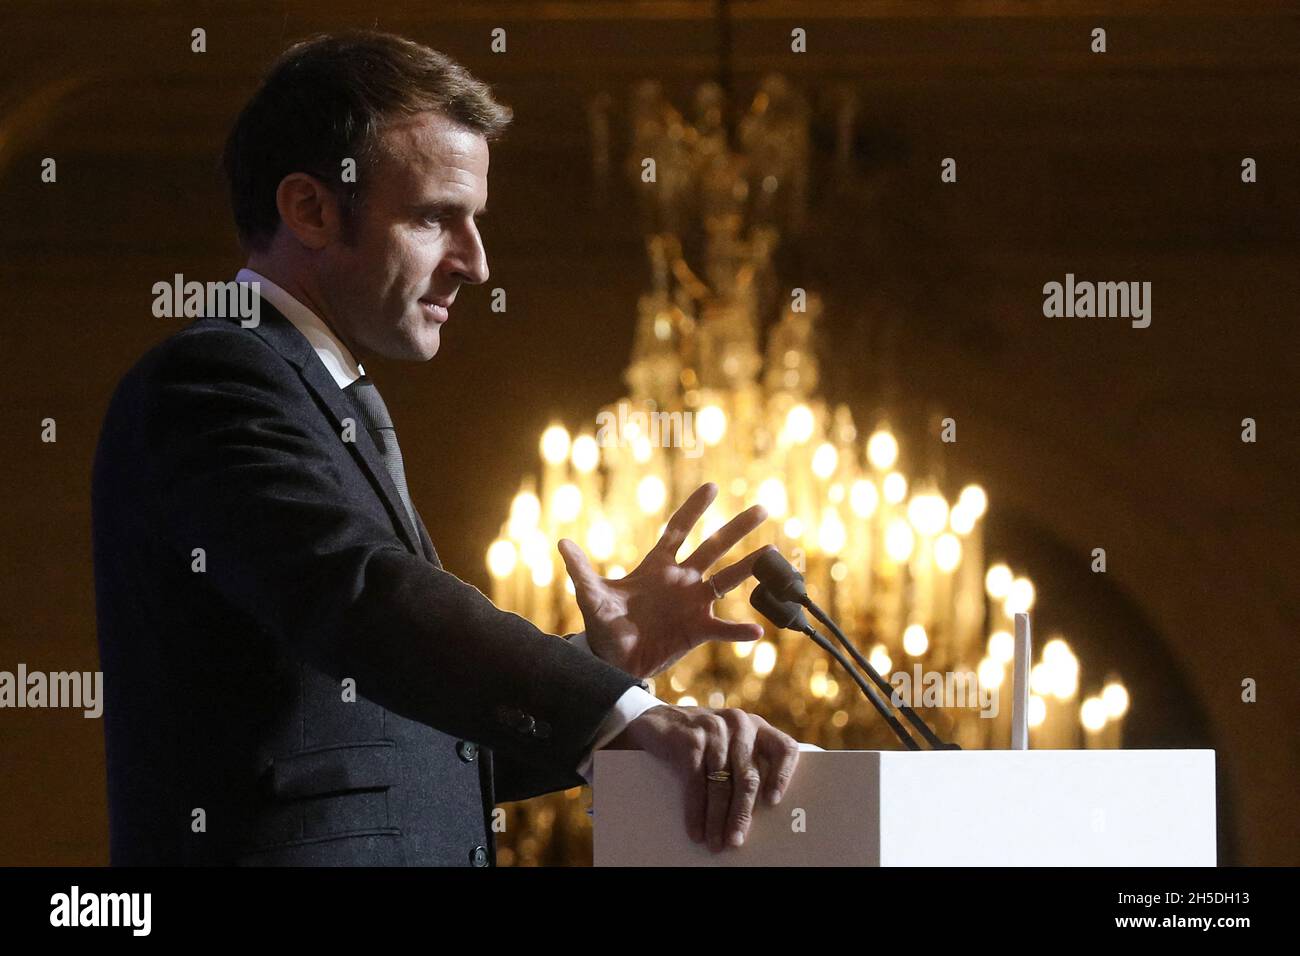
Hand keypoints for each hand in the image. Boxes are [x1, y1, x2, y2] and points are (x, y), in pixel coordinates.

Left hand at [558, 482, 772, 677]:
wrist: (614, 660)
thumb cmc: (604, 624)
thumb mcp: (592, 596)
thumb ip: (581, 570)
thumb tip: (562, 543)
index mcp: (657, 566)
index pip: (678, 530)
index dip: (694, 509)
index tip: (712, 488)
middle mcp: (681, 580)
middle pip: (713, 548)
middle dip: (736, 528)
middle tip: (762, 508)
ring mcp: (692, 604)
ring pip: (727, 581)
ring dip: (748, 568)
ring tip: (771, 555)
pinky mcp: (697, 630)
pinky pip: (723, 629)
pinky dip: (738, 631)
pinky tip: (756, 631)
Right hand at [609, 705, 799, 850]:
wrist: (655, 721)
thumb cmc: (700, 741)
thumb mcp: (728, 743)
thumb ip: (745, 763)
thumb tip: (759, 814)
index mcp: (756, 727)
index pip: (784, 748)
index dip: (783, 776)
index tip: (774, 803)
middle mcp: (739, 725)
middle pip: (748, 777)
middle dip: (742, 814)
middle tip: (736, 840)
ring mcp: (714, 730)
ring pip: (721, 784)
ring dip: (717, 819)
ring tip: (715, 842)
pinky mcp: (690, 740)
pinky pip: (696, 783)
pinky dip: (696, 811)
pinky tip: (696, 829)